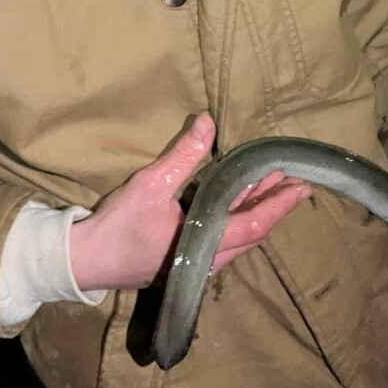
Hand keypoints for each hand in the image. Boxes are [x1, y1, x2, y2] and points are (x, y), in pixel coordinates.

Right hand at [69, 113, 311, 291]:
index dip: (280, 204)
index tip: (301, 186)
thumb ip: (183, 155)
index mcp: (205, 243)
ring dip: (256, 212)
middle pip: (253, 232)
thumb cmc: (119, 225)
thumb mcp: (151, 184)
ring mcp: (198, 265)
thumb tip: (207, 122)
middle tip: (294, 182)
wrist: (86, 261)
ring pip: (239, 239)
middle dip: (274, 205)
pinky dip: (238, 221)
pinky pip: (224, 242)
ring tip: (271, 187)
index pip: (255, 223)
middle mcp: (209, 260)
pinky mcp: (187, 264)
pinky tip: (237, 205)